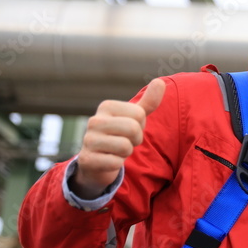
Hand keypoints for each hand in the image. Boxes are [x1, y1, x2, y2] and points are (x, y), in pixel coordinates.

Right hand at [71, 78, 165, 198]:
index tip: (129, 130)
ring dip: (126, 152)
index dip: (140, 125)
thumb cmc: (120, 135)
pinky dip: (117, 164)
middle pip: (133, 128)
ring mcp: (88, 140)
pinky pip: (115, 163)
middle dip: (136, 139)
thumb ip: (148, 102)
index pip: (140, 114)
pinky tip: (108, 161)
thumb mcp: (135, 117)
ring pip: (125, 146)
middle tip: (126, 141)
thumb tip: (160, 82)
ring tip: (117, 151)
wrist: (97, 161)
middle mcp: (94, 120)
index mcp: (106, 106)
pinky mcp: (87, 160)